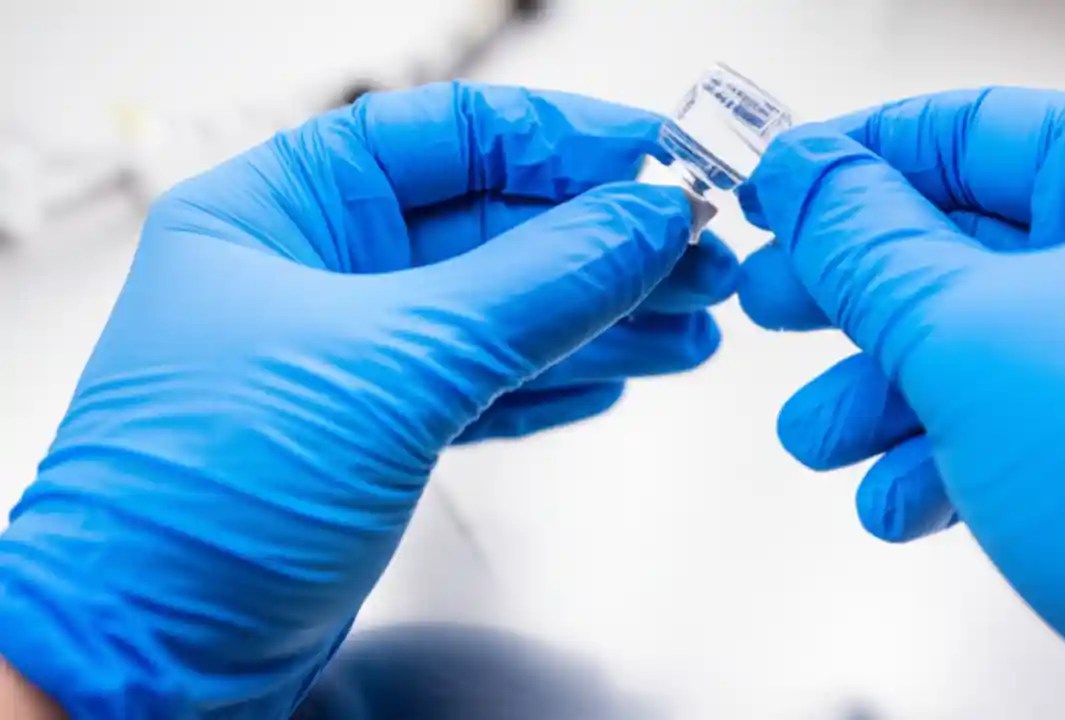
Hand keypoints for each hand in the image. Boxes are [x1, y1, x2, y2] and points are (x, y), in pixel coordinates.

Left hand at [0, 83, 729, 718]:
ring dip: (602, 318)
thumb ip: (534, 284)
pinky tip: (616, 376)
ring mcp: (351, 359)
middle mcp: (314, 274)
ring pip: (503, 312)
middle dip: (602, 240)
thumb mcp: (392, 363)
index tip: (653, 157)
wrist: (152, 667)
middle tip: (696, 250)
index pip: (447, 137)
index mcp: (281, 211)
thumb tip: (639, 220)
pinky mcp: (379, 437)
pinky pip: (489, 385)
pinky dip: (557, 382)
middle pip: (490, 226)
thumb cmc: (198, 503)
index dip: (561, 141)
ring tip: (690, 323)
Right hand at [737, 88, 1064, 716]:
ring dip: (879, 397)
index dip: (863, 154)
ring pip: (980, 353)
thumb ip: (868, 248)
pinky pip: (1016, 435)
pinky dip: (941, 464)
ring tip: (816, 435)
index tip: (782, 187)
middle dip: (854, 289)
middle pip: (966, 248)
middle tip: (775, 301)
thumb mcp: (973, 336)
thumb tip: (803, 174)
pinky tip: (897, 504)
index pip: (979, 132)